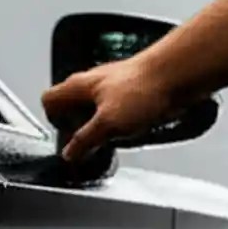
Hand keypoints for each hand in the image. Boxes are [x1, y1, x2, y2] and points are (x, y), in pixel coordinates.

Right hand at [42, 57, 184, 162]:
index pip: (49, 101)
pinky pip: (118, 114)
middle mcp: (94, 85)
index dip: (53, 122)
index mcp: (79, 86)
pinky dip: (121, 126)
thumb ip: (84, 140)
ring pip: (96, 113)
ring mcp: (113, 88)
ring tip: (114, 140)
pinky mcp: (132, 94)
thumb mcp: (106, 124)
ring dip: (102, 130)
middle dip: (80, 130)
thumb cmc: (143, 88)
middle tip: (90, 145)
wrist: (178, 75)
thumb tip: (70, 153)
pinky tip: (132, 133)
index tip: (67, 138)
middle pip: (73, 110)